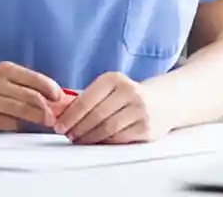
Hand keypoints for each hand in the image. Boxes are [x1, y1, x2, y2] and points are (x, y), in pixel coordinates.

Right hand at [0, 61, 63, 132]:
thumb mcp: (5, 83)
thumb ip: (28, 89)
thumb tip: (58, 99)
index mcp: (5, 70)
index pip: (34, 78)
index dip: (50, 88)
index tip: (61, 99)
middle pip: (28, 95)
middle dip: (46, 107)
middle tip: (57, 117)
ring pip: (18, 109)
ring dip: (36, 117)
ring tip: (48, 123)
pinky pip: (5, 122)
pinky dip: (17, 125)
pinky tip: (23, 127)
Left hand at [53, 72, 172, 144]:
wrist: (165, 101)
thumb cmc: (128, 96)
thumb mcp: (110, 88)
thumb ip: (87, 98)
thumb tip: (58, 111)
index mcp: (114, 79)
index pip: (86, 99)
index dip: (70, 115)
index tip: (59, 126)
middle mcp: (129, 91)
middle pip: (95, 116)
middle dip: (77, 128)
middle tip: (67, 135)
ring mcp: (140, 110)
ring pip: (107, 129)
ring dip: (88, 137)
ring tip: (78, 140)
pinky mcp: (146, 128)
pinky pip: (119, 138)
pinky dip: (103, 142)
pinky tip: (95, 142)